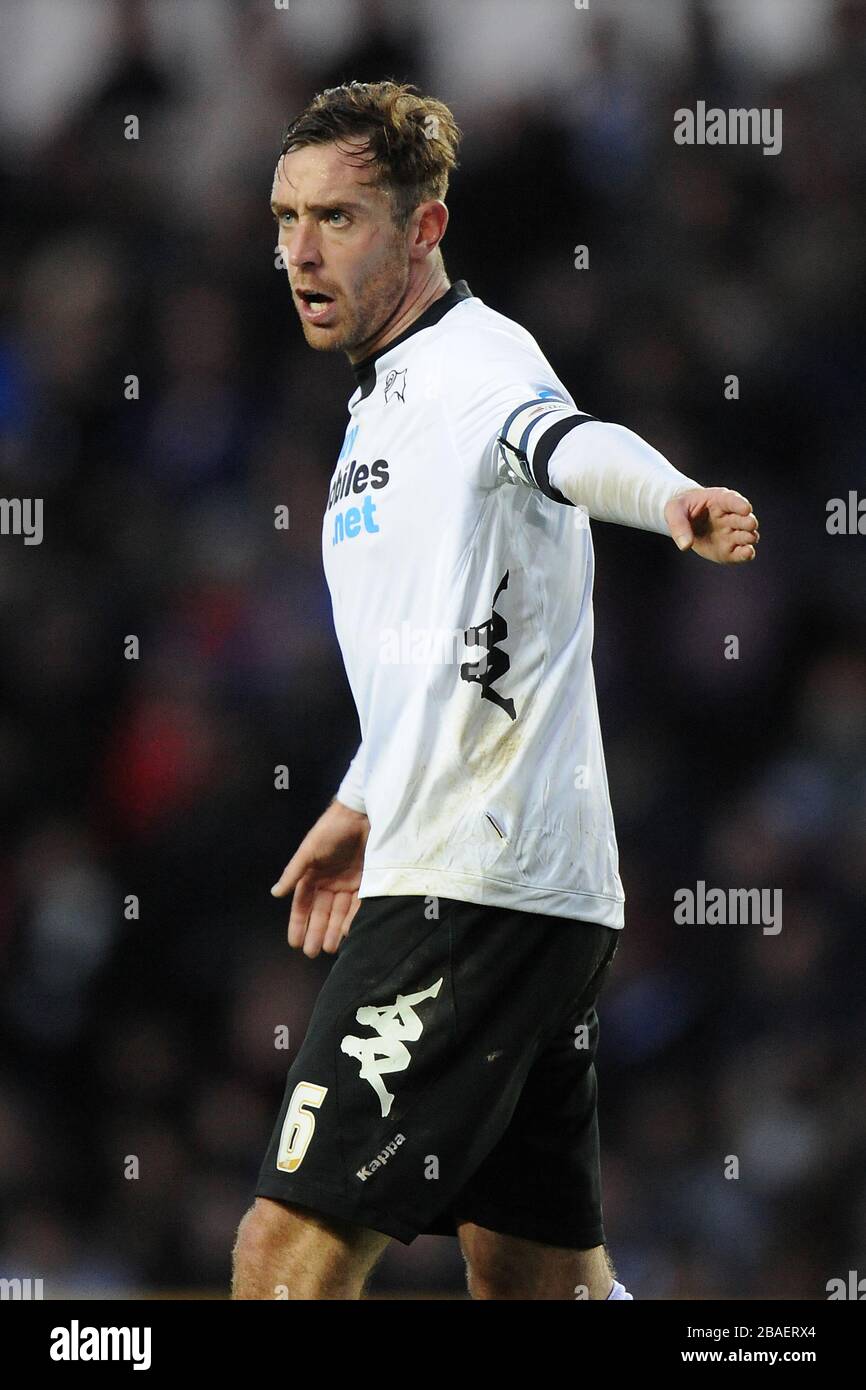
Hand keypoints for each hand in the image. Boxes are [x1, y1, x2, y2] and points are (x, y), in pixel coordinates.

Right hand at [270, 799, 369, 956]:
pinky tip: (346, 934)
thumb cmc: (331, 829)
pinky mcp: (365, 883)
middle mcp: (328, 883)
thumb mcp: (309, 850)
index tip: (294, 943)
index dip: (298, 923)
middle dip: (315, 932)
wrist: (362, 814)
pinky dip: (352, 920)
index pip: (302, 904)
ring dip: (332, 930)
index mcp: (312, 875)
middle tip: (312, 953)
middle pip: (320, 912)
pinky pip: (358, 906)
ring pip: (338, 913)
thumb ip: (294, 872)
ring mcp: (347, 884)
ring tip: (328, 949)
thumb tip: (276, 893)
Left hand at [664, 487, 759, 563]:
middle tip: (750, 524)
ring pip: (747, 536)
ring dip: (749, 538)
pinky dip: (745, 554)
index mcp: (720, 500)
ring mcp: (732, 533)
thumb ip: (679, 525)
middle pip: (744, 519)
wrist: (685, 520)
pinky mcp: (730, 550)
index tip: (746, 509)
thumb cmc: (682, 509)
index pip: (732, 500)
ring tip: (749, 540)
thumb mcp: (674, 511)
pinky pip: (741, 553)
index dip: (740, 504)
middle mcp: (731, 517)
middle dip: (748, 522)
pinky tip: (747, 553)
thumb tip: (685, 545)